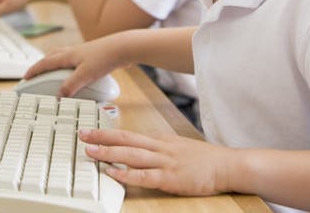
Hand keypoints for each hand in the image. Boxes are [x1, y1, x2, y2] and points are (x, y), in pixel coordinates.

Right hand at [23, 34, 128, 96]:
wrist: (124, 47)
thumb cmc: (105, 58)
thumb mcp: (85, 74)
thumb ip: (71, 86)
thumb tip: (58, 96)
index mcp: (67, 56)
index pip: (45, 63)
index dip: (34, 70)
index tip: (25, 77)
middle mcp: (73, 52)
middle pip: (51, 56)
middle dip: (41, 65)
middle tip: (35, 73)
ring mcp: (83, 52)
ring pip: (63, 56)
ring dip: (54, 62)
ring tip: (52, 71)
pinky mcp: (93, 55)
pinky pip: (74, 59)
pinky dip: (68, 64)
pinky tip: (75, 70)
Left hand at [79, 128, 232, 195]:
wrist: (227, 165)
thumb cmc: (203, 159)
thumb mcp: (177, 146)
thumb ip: (157, 147)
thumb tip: (138, 148)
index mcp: (159, 140)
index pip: (128, 133)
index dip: (107, 132)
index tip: (90, 130)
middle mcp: (159, 147)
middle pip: (125, 139)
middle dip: (101, 137)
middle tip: (82, 135)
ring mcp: (165, 162)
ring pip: (131, 154)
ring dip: (108, 152)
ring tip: (90, 152)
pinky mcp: (170, 178)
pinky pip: (145, 175)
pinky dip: (127, 174)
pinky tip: (113, 173)